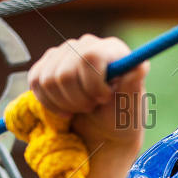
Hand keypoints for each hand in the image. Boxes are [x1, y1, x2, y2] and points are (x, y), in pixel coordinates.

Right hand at [27, 34, 149, 171]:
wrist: (103, 133)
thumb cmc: (121, 119)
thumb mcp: (131, 106)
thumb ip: (133, 84)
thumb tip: (141, 65)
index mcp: (111, 49)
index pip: (90, 56)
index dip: (92, 84)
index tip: (102, 99)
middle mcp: (87, 44)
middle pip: (65, 73)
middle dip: (78, 100)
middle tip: (92, 107)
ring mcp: (65, 53)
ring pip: (48, 79)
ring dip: (65, 103)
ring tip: (81, 109)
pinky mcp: (46, 66)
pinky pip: (36, 82)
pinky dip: (49, 103)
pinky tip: (66, 109)